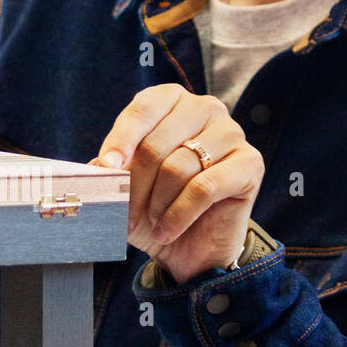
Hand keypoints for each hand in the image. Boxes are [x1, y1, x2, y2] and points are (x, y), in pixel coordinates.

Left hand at [90, 84, 264, 283]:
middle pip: (156, 144)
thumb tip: (96, 166)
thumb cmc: (155, 208)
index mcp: (171, 100)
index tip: (106, 168)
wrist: (191, 246)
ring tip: (153, 223)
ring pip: (178, 167)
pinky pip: (204, 188)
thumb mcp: (124, 186)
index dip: (120, 141)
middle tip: (125, 217)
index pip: (141, 111)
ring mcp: (231, 133)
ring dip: (157, 204)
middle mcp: (204, 108)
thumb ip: (110, 169)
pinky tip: (168, 230)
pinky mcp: (250, 163)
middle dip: (135, 187)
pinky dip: (179, 215)